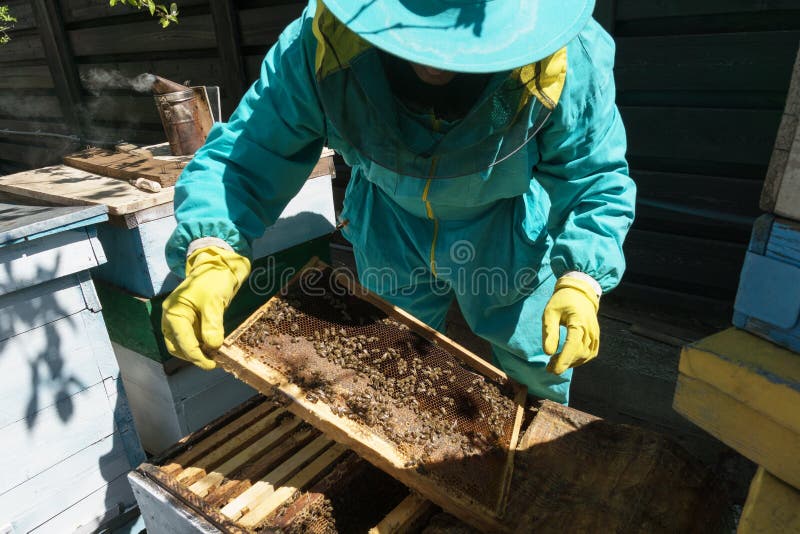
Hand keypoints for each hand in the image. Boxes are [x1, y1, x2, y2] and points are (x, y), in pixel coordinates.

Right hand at [161, 246, 250, 369]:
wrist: (218, 266)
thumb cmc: (213, 279)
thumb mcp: (214, 302)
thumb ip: (212, 324)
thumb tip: (213, 346)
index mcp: (173, 312)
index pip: (182, 342)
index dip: (197, 357)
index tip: (212, 365)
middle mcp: (171, 318)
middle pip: (177, 347)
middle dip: (194, 356)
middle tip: (214, 361)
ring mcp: (178, 320)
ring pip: (182, 345)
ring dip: (196, 352)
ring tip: (214, 355)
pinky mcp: (187, 321)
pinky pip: (190, 338)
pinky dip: (199, 345)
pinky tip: (213, 346)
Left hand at [542, 276, 599, 374]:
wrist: (580, 292)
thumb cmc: (562, 301)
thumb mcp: (550, 313)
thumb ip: (549, 332)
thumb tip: (548, 352)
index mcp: (579, 322)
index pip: (573, 345)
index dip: (565, 359)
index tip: (555, 370)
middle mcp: (590, 330)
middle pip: (579, 353)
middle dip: (564, 363)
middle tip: (548, 367)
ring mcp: (595, 334)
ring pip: (585, 355)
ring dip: (571, 363)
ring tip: (555, 363)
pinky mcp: (595, 337)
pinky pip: (590, 353)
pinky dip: (579, 359)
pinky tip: (567, 360)